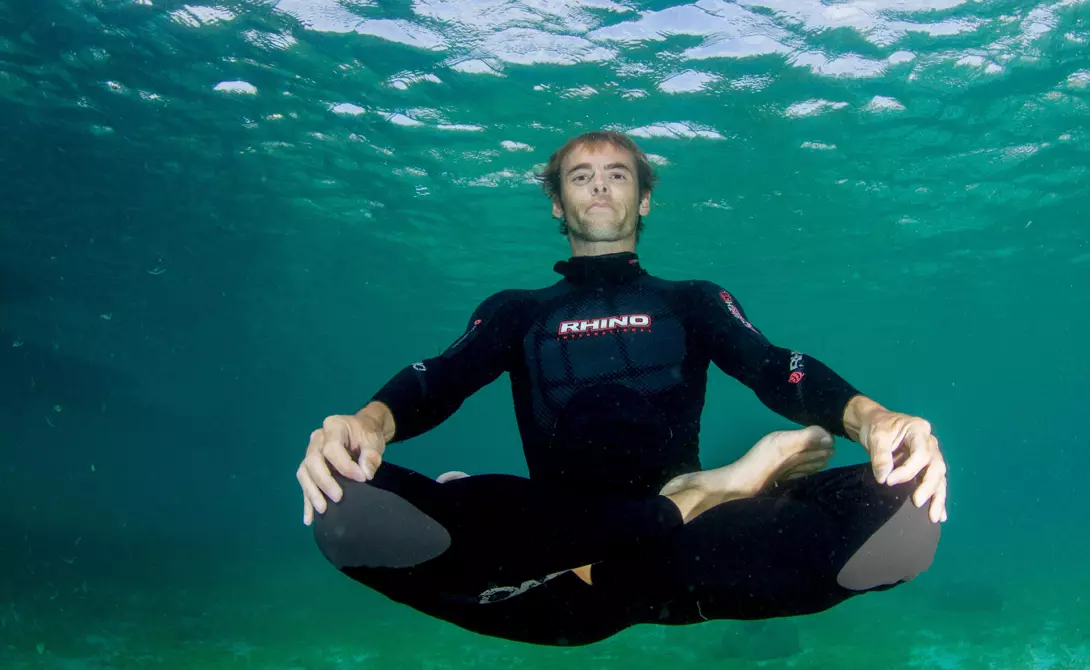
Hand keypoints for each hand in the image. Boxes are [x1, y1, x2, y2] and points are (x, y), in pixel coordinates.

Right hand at [297, 412, 386, 525]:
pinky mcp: (310, 467)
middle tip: (339, 497)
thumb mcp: (374, 440)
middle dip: (324, 481)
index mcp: (333, 426)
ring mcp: (311, 452)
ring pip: (304, 472)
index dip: (344, 465)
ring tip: (322, 510)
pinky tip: (309, 518)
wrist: (362, 431)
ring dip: (312, 492)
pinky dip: (307, 500)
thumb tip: (365, 474)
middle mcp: (317, 438)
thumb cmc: (367, 435)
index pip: (332, 447)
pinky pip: (305, 483)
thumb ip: (371, 455)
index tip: (362, 478)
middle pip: (312, 460)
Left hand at [859, 409, 947, 523]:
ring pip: (939, 477)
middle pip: (936, 466)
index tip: (888, 481)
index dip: (907, 470)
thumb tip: (883, 478)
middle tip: (917, 503)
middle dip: (928, 487)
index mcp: (919, 430)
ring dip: (938, 497)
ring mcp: (930, 454)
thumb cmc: (876, 427)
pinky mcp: (925, 466)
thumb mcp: (876, 436)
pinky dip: (937, 497)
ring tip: (934, 517)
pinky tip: (940, 515)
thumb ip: (880, 456)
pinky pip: (935, 482)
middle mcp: (930, 442)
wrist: (874, 423)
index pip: (921, 454)